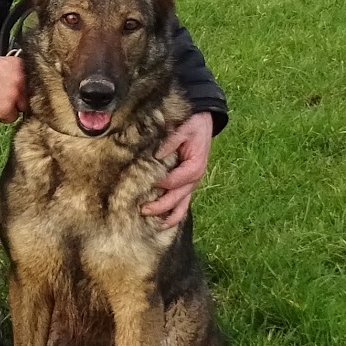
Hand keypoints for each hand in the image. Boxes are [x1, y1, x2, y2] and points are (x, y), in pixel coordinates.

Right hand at [0, 54, 25, 120]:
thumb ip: (8, 67)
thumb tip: (15, 73)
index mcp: (17, 64)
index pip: (27, 78)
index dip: (19, 84)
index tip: (12, 87)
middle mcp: (19, 79)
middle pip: (26, 93)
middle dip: (17, 97)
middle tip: (3, 97)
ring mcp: (14, 94)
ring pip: (21, 107)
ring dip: (11, 107)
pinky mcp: (7, 108)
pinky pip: (11, 118)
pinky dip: (3, 116)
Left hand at [143, 111, 213, 226]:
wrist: (203, 121)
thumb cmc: (193, 125)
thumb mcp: (184, 128)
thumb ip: (171, 141)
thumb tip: (157, 154)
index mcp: (194, 166)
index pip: (174, 181)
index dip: (159, 185)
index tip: (142, 187)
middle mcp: (194, 178)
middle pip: (177, 198)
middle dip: (160, 206)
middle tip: (142, 210)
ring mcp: (192, 182)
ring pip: (182, 205)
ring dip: (168, 215)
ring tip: (154, 224)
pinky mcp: (188, 183)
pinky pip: (182, 201)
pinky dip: (174, 212)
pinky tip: (164, 221)